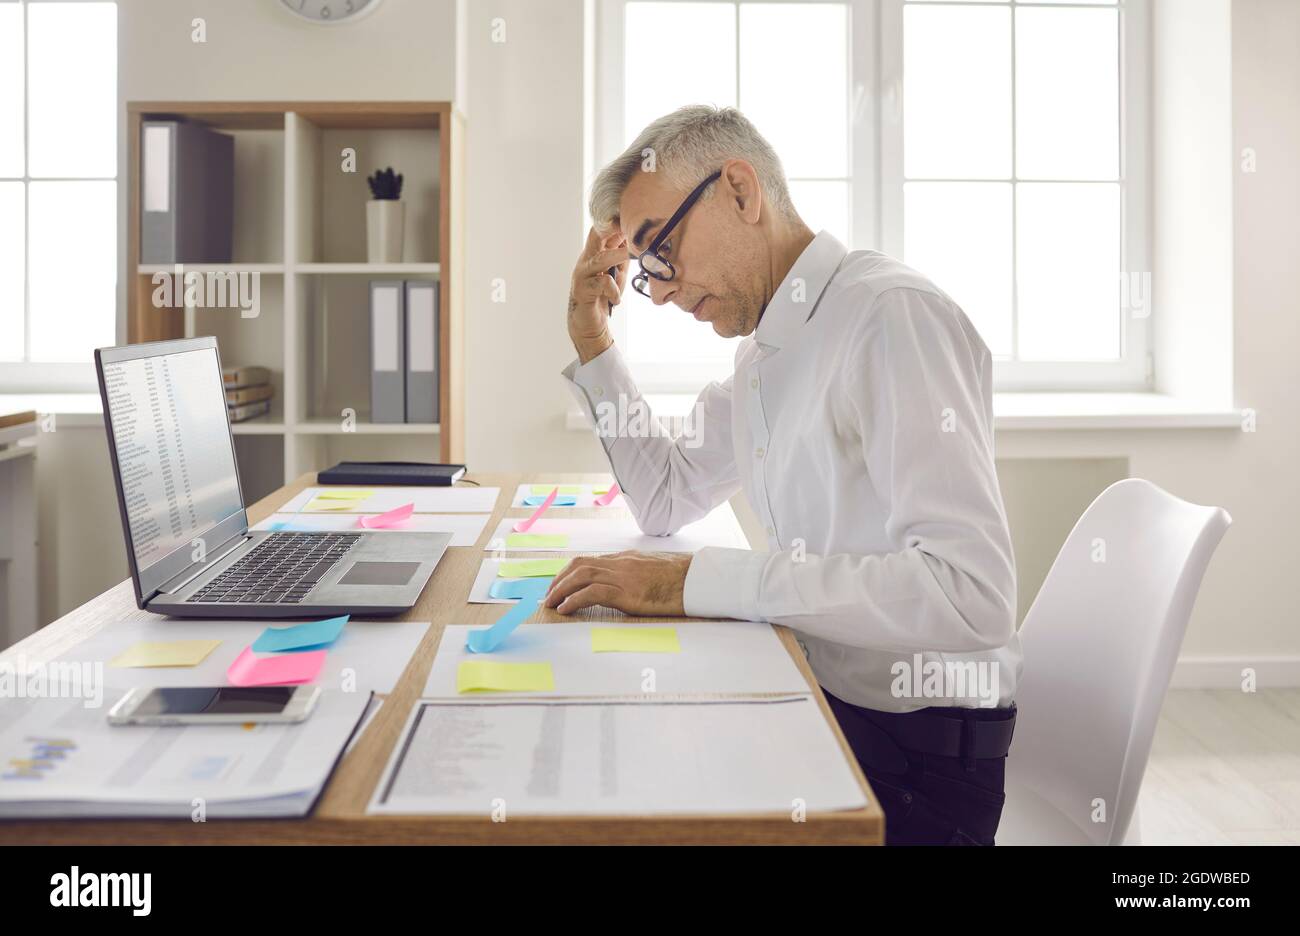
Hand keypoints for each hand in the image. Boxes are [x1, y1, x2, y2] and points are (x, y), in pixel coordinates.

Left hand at [543, 551, 691, 615]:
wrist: (696, 579)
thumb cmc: (680, 578)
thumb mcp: (654, 570)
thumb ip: (636, 573)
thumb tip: (627, 583)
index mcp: (625, 558)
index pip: (589, 561)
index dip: (569, 573)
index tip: (559, 585)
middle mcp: (620, 563)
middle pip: (579, 566)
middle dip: (559, 580)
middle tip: (548, 597)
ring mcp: (623, 576)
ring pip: (581, 576)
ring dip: (561, 590)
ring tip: (551, 604)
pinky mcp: (627, 592)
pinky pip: (592, 593)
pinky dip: (574, 600)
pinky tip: (565, 609)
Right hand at [568, 226, 628, 363]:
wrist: (588, 323)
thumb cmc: (603, 296)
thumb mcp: (617, 273)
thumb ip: (623, 257)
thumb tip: (637, 240)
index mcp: (595, 253)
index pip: (603, 229)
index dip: (615, 220)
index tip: (631, 210)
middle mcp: (587, 260)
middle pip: (595, 235)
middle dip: (611, 226)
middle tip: (626, 220)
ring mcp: (583, 274)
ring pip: (600, 259)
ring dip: (617, 256)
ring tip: (631, 255)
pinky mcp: (583, 290)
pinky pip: (601, 284)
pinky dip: (613, 290)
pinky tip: (616, 300)